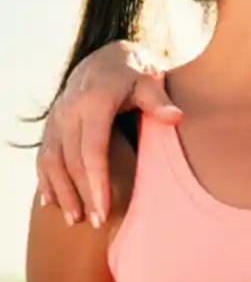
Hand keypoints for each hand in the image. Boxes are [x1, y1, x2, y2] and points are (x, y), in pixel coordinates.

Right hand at [36, 41, 180, 226]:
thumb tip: (176, 117)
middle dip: (81, 195)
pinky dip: (45, 180)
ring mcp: (56, 118)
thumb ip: (159, 100)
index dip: (97, 183)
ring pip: (52, 161)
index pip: (92, 151)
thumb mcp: (149, 81)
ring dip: (61, 192)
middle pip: (70, 162)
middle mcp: (68, 111)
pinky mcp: (51, 125)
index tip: (105, 209)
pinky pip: (44, 155)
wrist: (107, 58)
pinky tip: (50, 202)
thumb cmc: (136, 74)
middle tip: (95, 223)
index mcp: (93, 103)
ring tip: (74, 219)